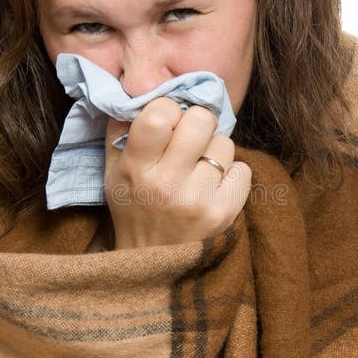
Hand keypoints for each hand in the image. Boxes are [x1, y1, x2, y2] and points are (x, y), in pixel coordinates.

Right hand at [104, 97, 251, 248]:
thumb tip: (138, 91)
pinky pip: (243, 170)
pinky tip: (214, 186)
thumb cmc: (134, 210)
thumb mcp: (113, 173)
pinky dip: (232, 174)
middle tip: (190, 140)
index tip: (167, 122)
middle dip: (197, 123)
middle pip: (201, 119)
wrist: (152, 266)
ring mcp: (197, 200)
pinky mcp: (223, 215)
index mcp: (135, 169)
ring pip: (224, 143)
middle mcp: (166, 184)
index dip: (168, 108)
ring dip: (214, 151)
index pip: (160, 113)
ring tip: (199, 169)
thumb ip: (121, 130)